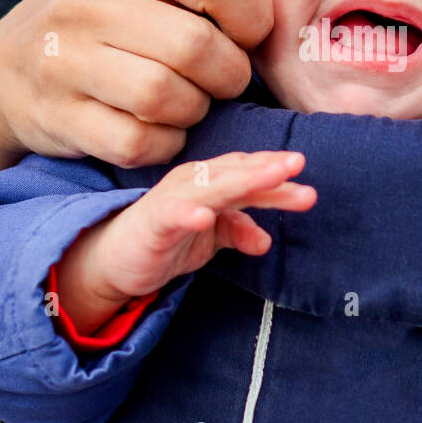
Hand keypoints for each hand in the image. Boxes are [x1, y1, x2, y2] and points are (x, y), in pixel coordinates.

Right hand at [0, 0, 280, 182]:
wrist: (12, 67)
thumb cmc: (109, 16)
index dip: (252, 14)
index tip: (247, 34)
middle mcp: (88, 2)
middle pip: (195, 46)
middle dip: (229, 74)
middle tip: (224, 80)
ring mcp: (65, 61)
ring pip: (164, 97)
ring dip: (196, 110)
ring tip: (192, 103)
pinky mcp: (58, 117)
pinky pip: (137, 142)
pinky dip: (165, 144)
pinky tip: (162, 130)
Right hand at [55, 151, 316, 334]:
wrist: (115, 259)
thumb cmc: (166, 239)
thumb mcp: (211, 238)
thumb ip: (239, 231)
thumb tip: (267, 240)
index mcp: (212, 184)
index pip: (250, 174)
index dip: (277, 175)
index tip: (306, 179)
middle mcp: (195, 183)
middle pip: (237, 172)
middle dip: (267, 168)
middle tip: (297, 163)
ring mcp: (174, 198)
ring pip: (213, 186)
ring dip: (243, 179)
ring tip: (272, 176)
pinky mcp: (153, 220)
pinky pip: (173, 214)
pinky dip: (189, 214)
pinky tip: (205, 218)